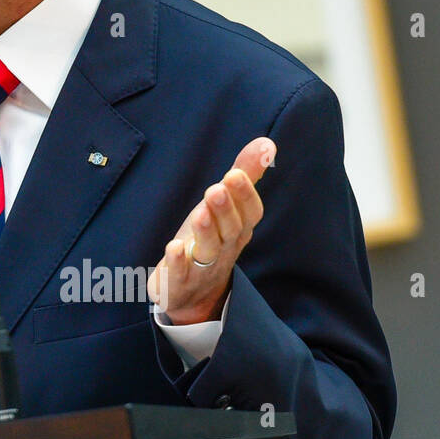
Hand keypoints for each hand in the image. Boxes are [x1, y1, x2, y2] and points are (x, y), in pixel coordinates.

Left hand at [148, 138, 275, 324]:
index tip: (235, 174)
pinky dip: (177, 261)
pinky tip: (173, 247)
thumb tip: (266, 144)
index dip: (245, 195)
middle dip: (225, 209)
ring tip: (200, 212)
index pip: (249, 213)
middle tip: (217, 189)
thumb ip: (245, 175)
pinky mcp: (179, 281)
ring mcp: (202, 267)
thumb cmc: (211, 240)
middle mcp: (225, 248)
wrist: (193, 294)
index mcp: (238, 230)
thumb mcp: (226, 208)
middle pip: (230, 230)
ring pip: (208, 251)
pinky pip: (180, 273)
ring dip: (205, 232)